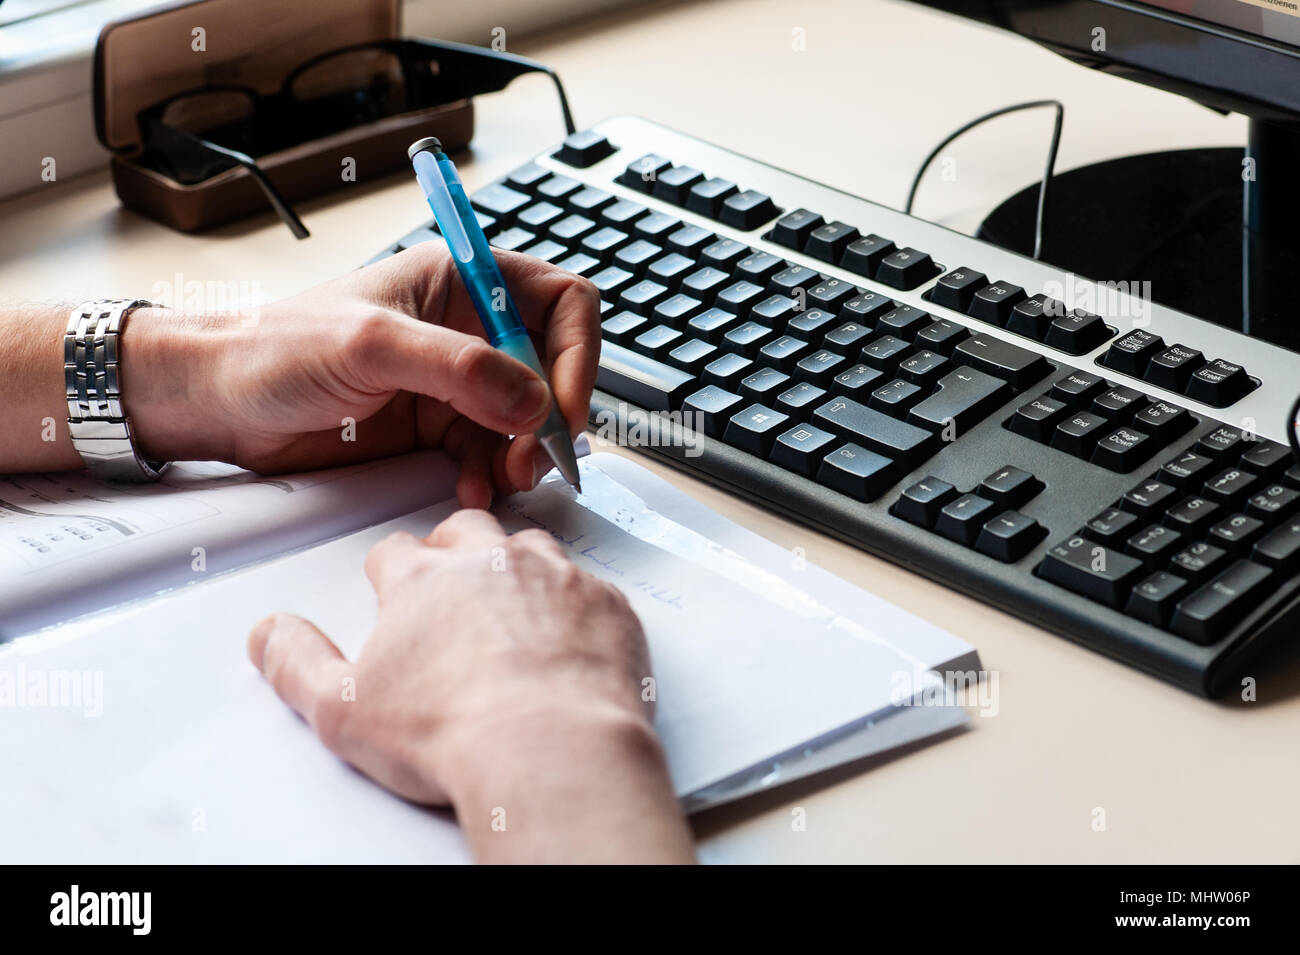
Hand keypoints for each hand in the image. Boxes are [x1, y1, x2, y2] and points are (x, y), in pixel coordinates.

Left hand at [124, 242, 600, 505]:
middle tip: (530, 457)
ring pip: (527, 419)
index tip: (562, 407)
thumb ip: (458, 368)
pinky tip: (470, 488)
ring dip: (524, 453)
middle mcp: (466, 328)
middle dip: (550, 416)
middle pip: (552, 368)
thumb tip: (531, 401)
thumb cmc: (274, 348)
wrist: (218, 401)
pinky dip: (492, 474)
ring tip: (499, 478)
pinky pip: (491, 452)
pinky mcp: (436, 426)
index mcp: (461, 282)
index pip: (561, 304)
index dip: (577, 355)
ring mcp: (454, 381)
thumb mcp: (371, 345)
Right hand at [246, 509, 695, 863]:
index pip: (393, 552)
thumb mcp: (341, 709)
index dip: (390, 572)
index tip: (393, 589)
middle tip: (454, 587)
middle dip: (454, 551)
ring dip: (519, 569)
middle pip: (465, 531)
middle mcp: (491, 562)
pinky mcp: (606, 603)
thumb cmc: (453, 732)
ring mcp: (555, 576)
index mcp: (422, 580)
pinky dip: (577, 605)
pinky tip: (569, 640)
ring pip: (531, 547)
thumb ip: (296, 663)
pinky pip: (589, 586)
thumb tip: (268, 633)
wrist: (550, 749)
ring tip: (513, 610)